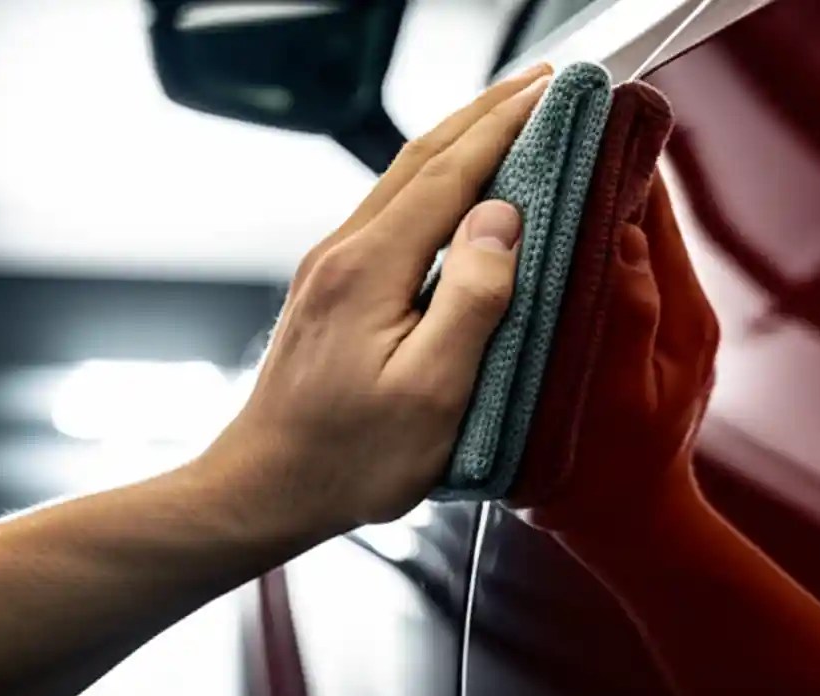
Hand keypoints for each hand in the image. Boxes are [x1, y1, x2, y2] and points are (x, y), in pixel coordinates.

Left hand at [200, 64, 552, 530]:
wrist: (266, 487)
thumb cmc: (351, 458)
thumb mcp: (432, 393)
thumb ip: (472, 300)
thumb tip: (502, 219)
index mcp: (370, 268)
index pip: (449, 172)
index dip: (505, 125)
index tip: (553, 92)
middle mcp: (343, 252)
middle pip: (420, 157)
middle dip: (485, 112)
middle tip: (542, 83)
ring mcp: (331, 266)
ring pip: (402, 178)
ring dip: (460, 140)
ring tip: (510, 118)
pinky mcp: (331, 287)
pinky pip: (391, 211)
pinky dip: (436, 180)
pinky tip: (458, 188)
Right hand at [527, 174, 718, 531]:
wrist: (627, 526)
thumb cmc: (612, 475)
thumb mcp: (616, 397)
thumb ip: (627, 314)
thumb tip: (627, 232)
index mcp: (681, 317)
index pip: (658, 210)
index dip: (621, 164)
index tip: (579, 132)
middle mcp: (682, 309)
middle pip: (647, 215)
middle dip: (601, 180)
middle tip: (546, 154)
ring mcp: (665, 322)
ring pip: (629, 241)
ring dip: (591, 214)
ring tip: (541, 189)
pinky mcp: (643, 337)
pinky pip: (616, 275)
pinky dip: (586, 252)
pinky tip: (547, 249)